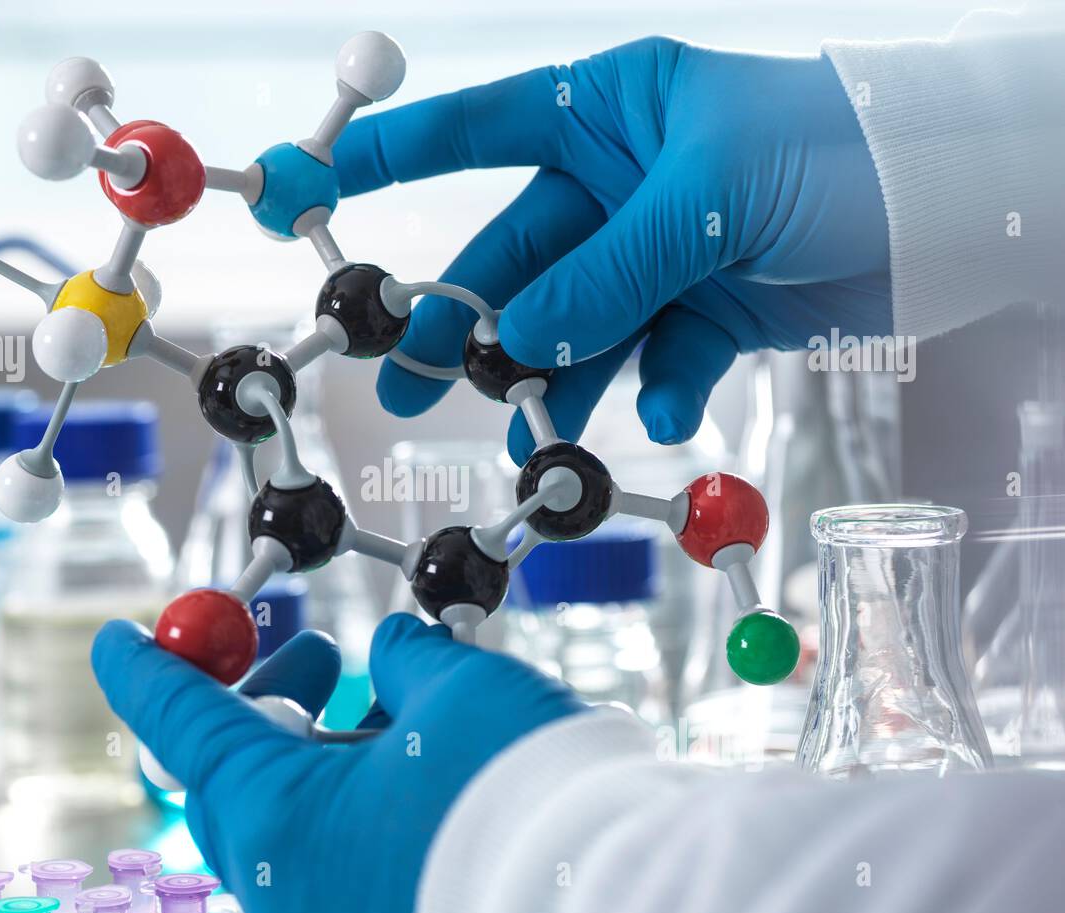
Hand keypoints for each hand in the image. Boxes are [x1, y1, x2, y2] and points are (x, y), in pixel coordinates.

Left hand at [91, 613, 587, 912]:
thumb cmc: (524, 798)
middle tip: (310, 657)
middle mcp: (283, 889)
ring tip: (389, 709)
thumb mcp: (459, 693)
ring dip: (324, 754)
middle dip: (265, 704)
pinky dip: (357, 807)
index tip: (118, 638)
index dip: (148, 670)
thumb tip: (389, 654)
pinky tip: (419, 772)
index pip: (183, 725)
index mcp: (275, 818)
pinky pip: (338, 866)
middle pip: (236, 778)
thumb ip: (406, 662)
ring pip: (292, 824)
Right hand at [333, 38, 889, 462]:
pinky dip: (652, 396)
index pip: (476, 131)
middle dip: (465, 327)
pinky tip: (660, 416)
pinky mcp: (702, 316)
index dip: (391, 160)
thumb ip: (607, 274)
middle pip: (516, 262)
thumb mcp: (707, 199)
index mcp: (608, 115)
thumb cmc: (833, 152)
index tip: (312, 188)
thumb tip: (520, 344)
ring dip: (552, 387)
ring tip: (532, 448)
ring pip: (576, 331)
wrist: (951, 213)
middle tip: (415, 384)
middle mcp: (619, 187)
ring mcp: (657, 257)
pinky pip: (654, 363)